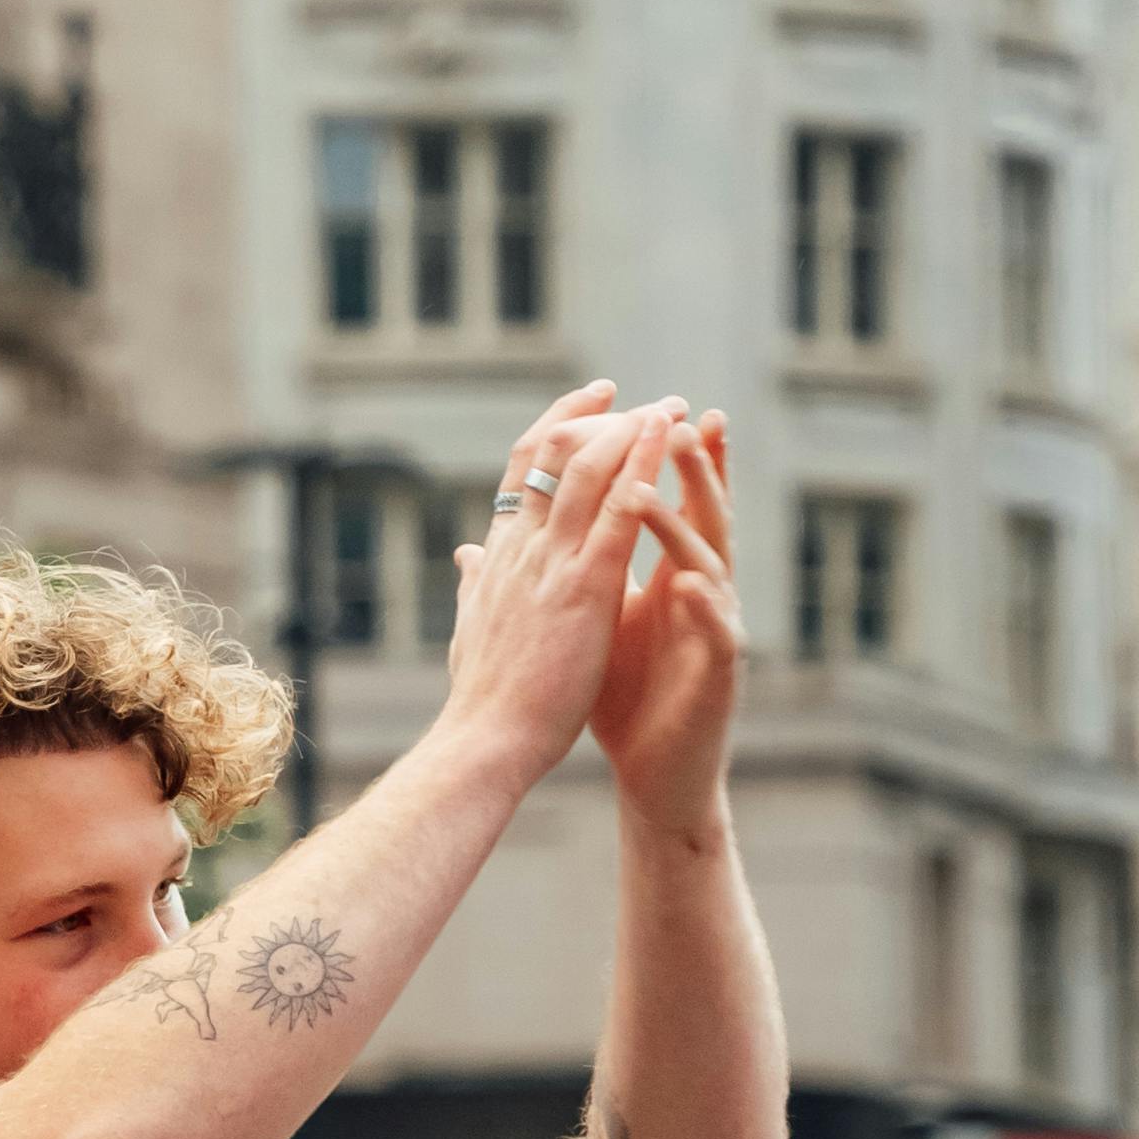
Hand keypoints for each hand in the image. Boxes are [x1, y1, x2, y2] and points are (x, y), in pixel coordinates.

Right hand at [440, 391, 682, 803]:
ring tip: (672, 407)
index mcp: (500, 556)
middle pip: (557, 454)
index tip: (591, 399)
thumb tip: (466, 554)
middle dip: (603, 417)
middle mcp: (521, 546)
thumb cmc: (481, 698)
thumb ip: (474, 583)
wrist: (484, 740)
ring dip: (634, 431)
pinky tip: (669, 446)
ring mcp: (551, 563)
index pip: (525, 470)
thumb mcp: (471, 626)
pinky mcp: (584, 587)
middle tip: (643, 397)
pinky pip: (619, 514)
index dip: (559, 426)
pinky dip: (644, 470)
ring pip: (590, 470)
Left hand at [590, 407, 743, 840]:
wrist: (654, 774)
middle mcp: (701, 595)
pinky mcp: (721, 676)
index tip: (659, 408)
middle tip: (679, 418)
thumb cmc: (628, 699)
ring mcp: (715, 632)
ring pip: (712, 564)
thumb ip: (575, 572)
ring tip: (662, 485)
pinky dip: (706, 607)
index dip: (669, 461)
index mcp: (671, 579)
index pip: (674, 506)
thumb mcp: (593, 622)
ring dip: (689, 522)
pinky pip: (719, 633)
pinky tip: (691, 582)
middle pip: (703, 517)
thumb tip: (537, 531)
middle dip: (693, 468)